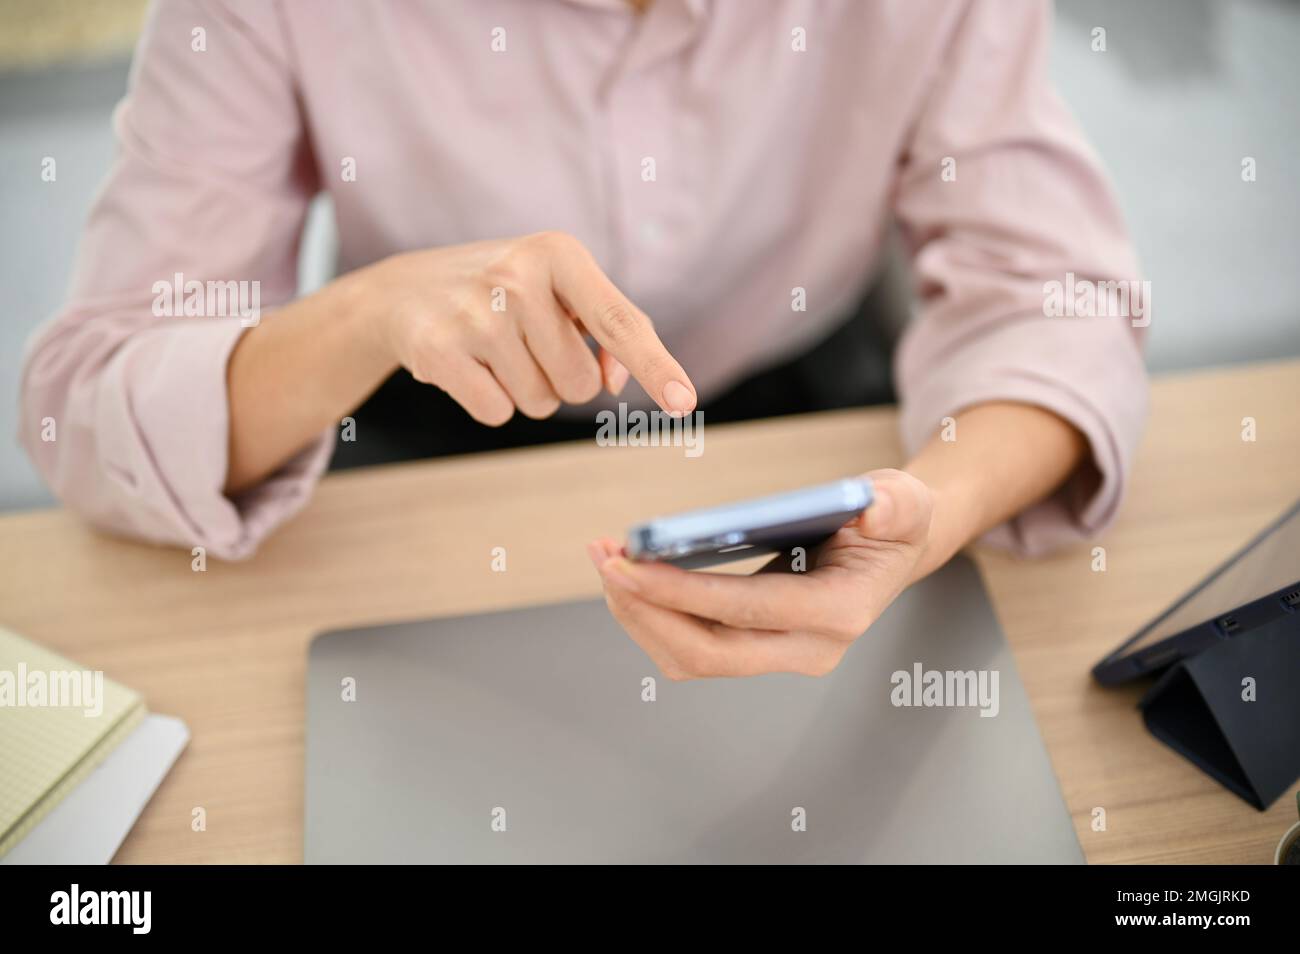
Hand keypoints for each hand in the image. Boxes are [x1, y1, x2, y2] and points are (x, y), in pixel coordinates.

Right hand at [364, 231, 695, 423]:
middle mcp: (517, 277)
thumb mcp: (558, 289)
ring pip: (539, 403)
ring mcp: (475, 314)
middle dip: (560, 378)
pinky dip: (488, 400)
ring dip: (523, 390)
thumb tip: (615, 382)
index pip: (619, 322)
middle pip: (580, 384)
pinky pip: (496, 412)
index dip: (656, 367)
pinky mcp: (438, 349)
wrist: (403, 292)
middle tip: (525, 344)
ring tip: (493, 350)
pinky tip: (467, 364)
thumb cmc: (503, 293)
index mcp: (558, 253)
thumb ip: (608, 327)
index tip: (685, 404)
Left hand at [587, 469, 935, 678]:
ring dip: (637, 613)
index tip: (628, 563)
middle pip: (705, 652)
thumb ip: (893, 506)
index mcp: (839, 613)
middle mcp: (807, 650)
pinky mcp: (753, 651)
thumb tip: (873, 507)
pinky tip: (628, 573)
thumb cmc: (890, 522)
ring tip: (606, 558)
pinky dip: (650, 614)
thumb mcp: (901, 503)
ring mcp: (778, 657)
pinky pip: (688, 648)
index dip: (681, 592)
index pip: (745, 612)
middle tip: (604, 558)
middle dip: (644, 608)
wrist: (891, 550)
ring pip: (688, 658)